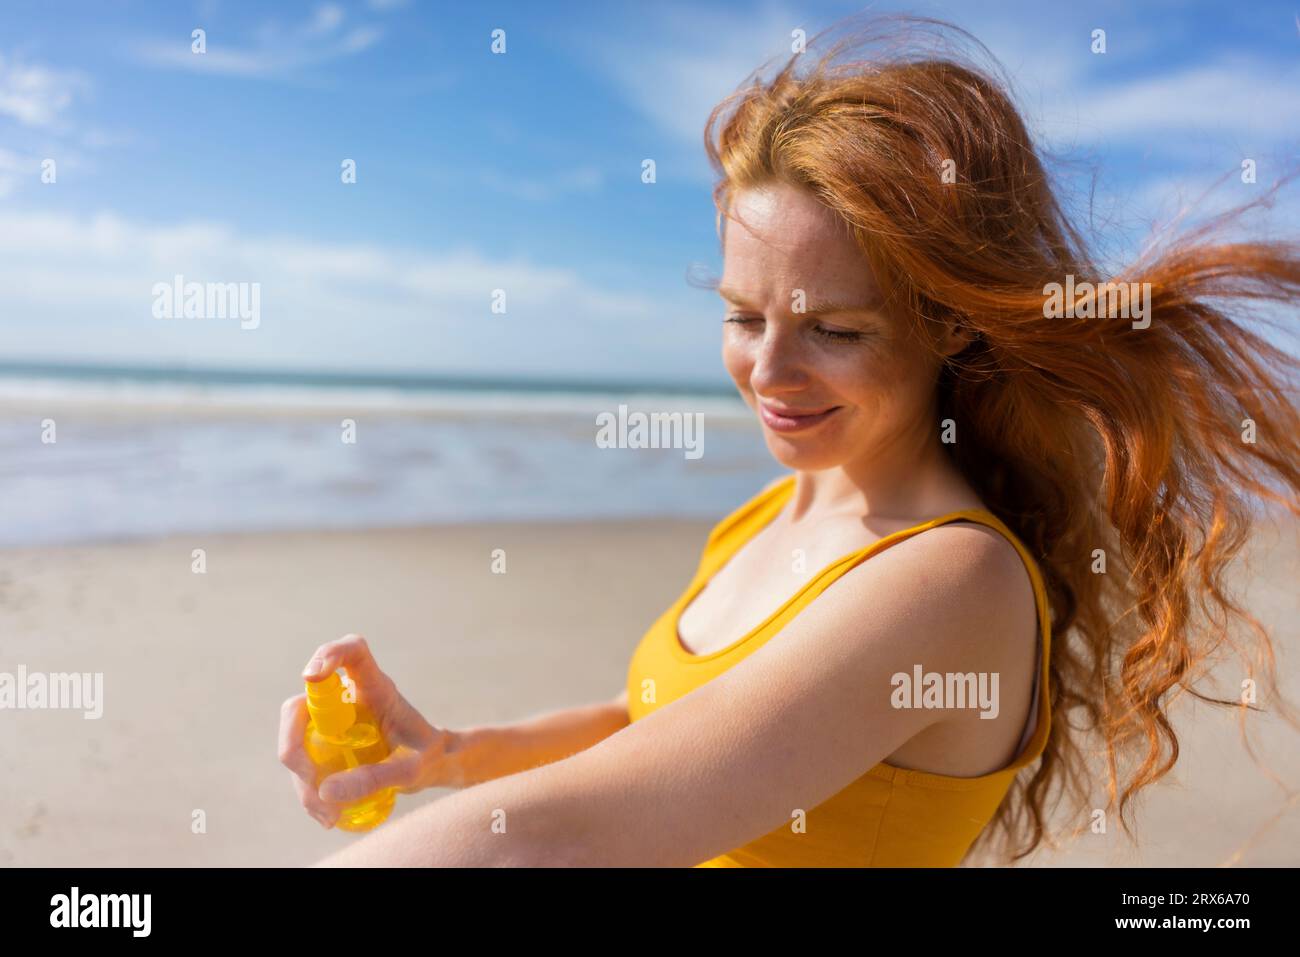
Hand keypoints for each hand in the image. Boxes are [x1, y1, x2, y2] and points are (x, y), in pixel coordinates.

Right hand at [279, 633, 457, 827]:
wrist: (433, 763)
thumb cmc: (428, 755)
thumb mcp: (413, 770)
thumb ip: (378, 777)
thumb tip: (325, 790)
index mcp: (377, 688)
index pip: (353, 652)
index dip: (328, 654)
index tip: (310, 675)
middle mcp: (348, 698)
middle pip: (302, 704)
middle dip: (293, 744)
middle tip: (311, 782)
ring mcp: (332, 720)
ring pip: (295, 738)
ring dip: (300, 780)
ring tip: (328, 816)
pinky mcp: (325, 742)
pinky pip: (302, 761)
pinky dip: (307, 791)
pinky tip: (326, 816)